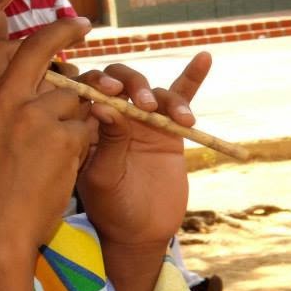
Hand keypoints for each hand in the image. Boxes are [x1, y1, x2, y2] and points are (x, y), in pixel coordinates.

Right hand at [0, 17, 92, 290]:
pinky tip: (67, 164)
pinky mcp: (63, 136)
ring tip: (59, 149)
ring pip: (73, 95)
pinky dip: (85, 140)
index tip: (43, 33)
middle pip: (38, 48)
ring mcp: (34, 115)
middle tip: (83, 26)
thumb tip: (37, 80)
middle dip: (64, 31)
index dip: (25, 39)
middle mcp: (3, 98)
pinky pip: (88, 125)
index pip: (1, 49)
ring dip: (76, 115)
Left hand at [75, 52, 211, 248]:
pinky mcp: (169, 129)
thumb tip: (104, 105)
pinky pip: (181, 99)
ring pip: (154, 93)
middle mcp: (113, 115)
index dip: (99, 82)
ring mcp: (142, 120)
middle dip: (133, 83)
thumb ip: (107, 142)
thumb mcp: (103, 177)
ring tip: (181, 119)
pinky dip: (192, 78)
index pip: (89, 88)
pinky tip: (203, 59)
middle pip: (121, 80)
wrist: (138, 231)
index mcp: (87, 121)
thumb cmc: (110, 206)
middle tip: (145, 104)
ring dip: (167, 99)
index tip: (110, 90)